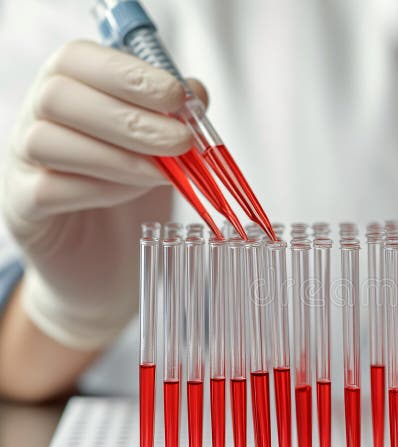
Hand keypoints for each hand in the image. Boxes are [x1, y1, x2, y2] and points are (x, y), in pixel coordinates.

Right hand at [1, 40, 206, 349]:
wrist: (111, 258)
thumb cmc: (135, 189)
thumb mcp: (164, 146)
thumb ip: (178, 114)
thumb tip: (197, 92)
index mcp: (69, 86)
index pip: (79, 58)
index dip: (128, 73)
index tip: (177, 96)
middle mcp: (35, 116)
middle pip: (59, 95)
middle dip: (129, 118)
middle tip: (181, 141)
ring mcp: (21, 161)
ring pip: (48, 141)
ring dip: (116, 156)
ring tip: (162, 174)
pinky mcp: (22, 205)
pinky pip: (49, 189)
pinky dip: (97, 190)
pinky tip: (130, 195)